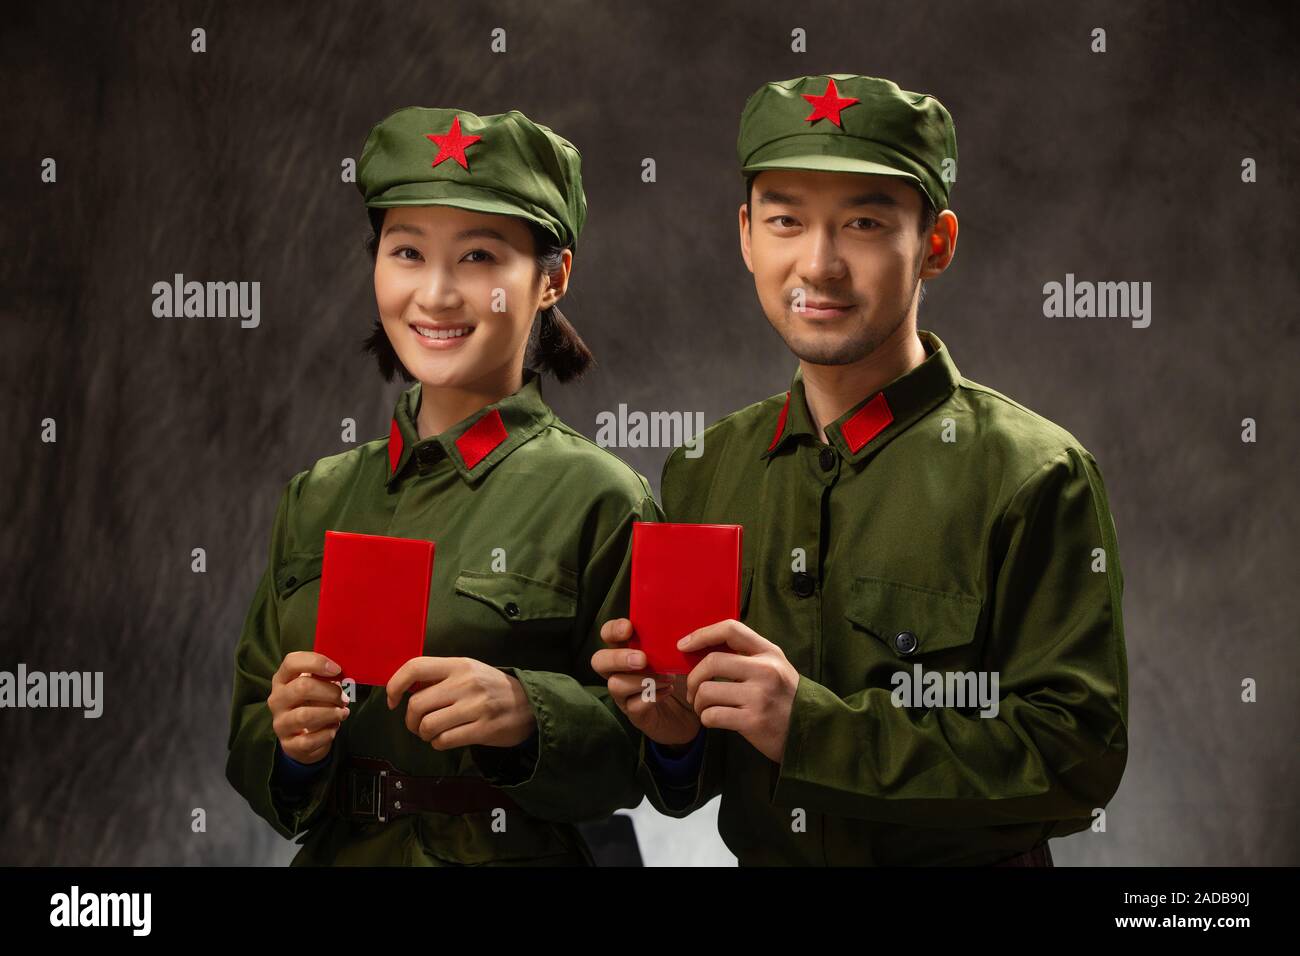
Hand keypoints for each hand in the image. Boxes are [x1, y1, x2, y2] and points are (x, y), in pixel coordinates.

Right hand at [268, 651, 349, 763]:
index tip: (337, 670)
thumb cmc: (311, 704)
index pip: (291, 662)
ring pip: (305, 715)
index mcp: (282, 679)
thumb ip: (324, 677)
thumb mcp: (315, 686)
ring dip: (331, 713)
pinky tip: (333, 728)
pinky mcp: (288, 744)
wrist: (301, 739)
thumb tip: (341, 674)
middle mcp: (277, 700)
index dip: (316, 662)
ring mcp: (280, 723)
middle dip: (330, 692)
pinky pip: (309, 740)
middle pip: (302, 688)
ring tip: (343, 713)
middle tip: (344, 698)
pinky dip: (327, 733)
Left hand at [385, 657, 535, 749]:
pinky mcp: (483, 729)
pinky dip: (438, 744)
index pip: (415, 667)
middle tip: (417, 725)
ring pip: (428, 725)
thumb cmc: (492, 687)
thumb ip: (441, 677)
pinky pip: (444, 741)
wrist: (530, 704)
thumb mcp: (469, 671)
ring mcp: (475, 707)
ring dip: (424, 734)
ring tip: (433, 733)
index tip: (392, 700)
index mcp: (459, 665)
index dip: (394, 685)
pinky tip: (446, 739)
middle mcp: (465, 683)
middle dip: (410, 720)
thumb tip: (405, 689)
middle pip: (417, 704)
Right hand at [592, 619, 700, 746]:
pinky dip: (653, 697)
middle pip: (598, 661)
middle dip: (618, 658)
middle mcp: (619, 671)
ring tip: (668, 678)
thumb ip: (671, 638)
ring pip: (615, 685)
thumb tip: (678, 622)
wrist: (694, 707)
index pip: (607, 634)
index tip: (629, 628)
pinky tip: (669, 691)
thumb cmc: (682, 674)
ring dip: (643, 679)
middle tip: (642, 659)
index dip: (613, 630)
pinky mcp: (634, 714)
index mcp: (627, 649)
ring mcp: (624, 694)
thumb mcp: (678, 652)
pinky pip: (634, 705)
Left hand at [681, 620, 798, 763]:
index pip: (731, 629)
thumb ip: (747, 656)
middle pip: (711, 662)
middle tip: (693, 691)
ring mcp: (759, 696)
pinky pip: (712, 715)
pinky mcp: (753, 721)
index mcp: (769, 653)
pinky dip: (706, 719)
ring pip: (707, 691)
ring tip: (706, 708)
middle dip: (693, 679)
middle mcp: (765, 670)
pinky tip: (714, 720)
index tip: (683, 645)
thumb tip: (702, 650)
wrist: (810, 733)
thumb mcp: (775, 668)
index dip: (702, 634)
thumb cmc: (784, 698)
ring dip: (698, 703)